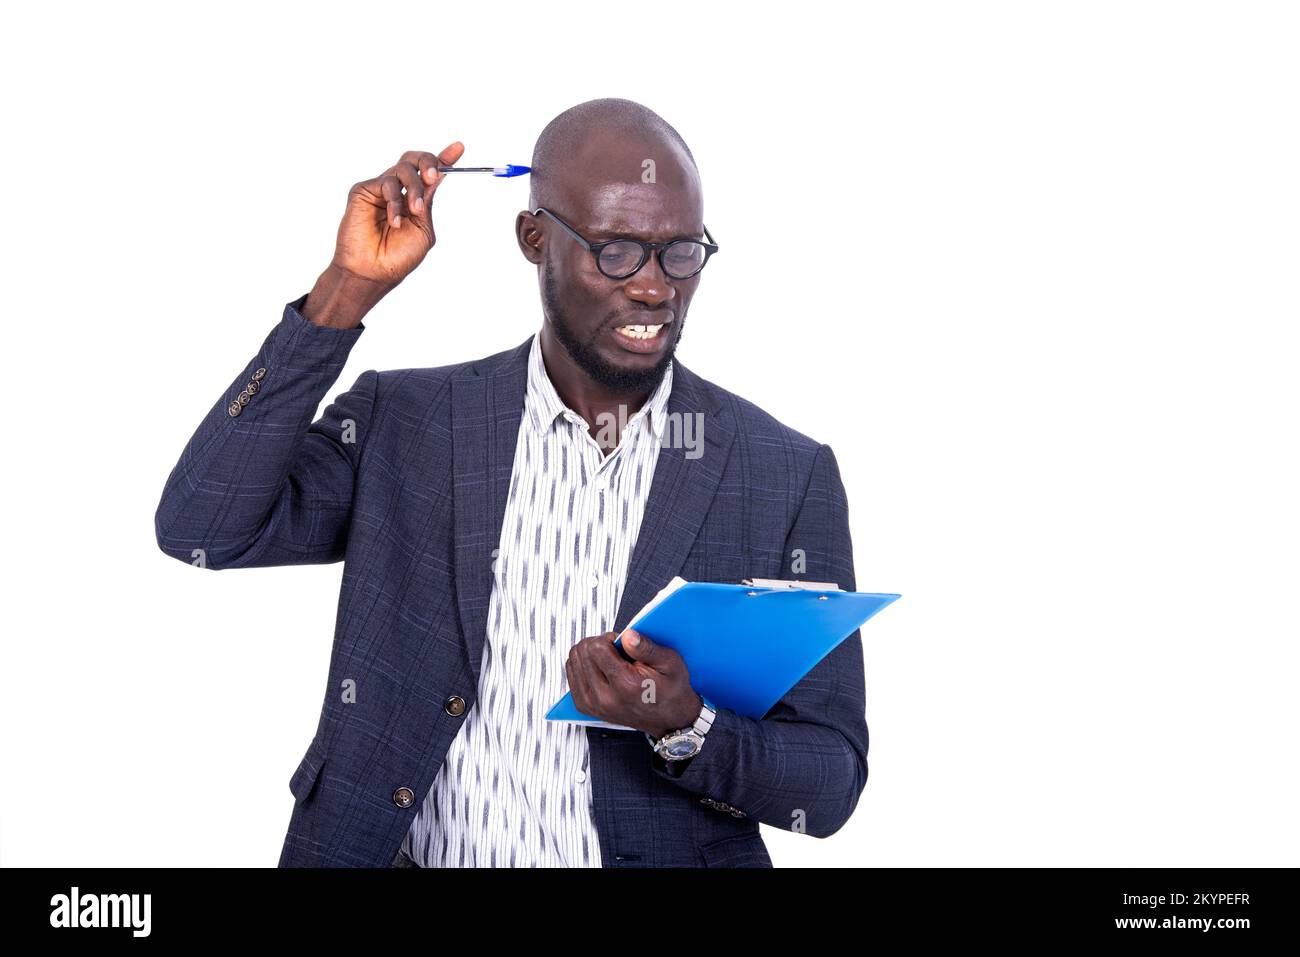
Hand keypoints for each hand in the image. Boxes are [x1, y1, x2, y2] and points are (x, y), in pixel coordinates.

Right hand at [331, 142, 464, 288]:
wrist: (373, 271)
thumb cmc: (398, 256)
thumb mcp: (423, 227)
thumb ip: (428, 201)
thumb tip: (439, 175)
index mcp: (415, 200)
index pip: (430, 173)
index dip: (445, 158)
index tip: (459, 147)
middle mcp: (399, 191)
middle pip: (414, 160)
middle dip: (428, 162)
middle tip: (433, 176)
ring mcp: (381, 189)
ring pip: (403, 168)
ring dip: (414, 188)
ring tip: (414, 211)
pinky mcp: (364, 190)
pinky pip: (386, 183)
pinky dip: (395, 201)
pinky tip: (394, 221)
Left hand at [565, 629, 701, 738]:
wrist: (668, 719)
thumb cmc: (670, 690)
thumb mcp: (670, 663)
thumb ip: (647, 647)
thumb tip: (627, 635)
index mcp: (625, 685)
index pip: (596, 648)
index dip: (608, 638)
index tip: (621, 643)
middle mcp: (604, 697)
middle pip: (581, 652)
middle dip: (597, 643)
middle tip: (615, 649)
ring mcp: (592, 704)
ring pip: (573, 661)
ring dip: (588, 653)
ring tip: (608, 658)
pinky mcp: (585, 706)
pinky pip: (571, 674)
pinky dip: (582, 665)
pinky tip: (599, 667)